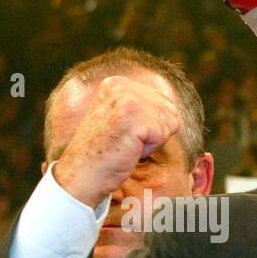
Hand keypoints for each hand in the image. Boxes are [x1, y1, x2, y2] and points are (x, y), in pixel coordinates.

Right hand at [51, 76, 180, 208]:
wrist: (82, 174)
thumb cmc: (105, 153)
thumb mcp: (121, 119)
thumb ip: (143, 106)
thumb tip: (174, 106)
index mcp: (116, 83)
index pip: (164, 101)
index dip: (153, 125)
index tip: (125, 134)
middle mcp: (121, 85)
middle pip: (171, 110)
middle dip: (156, 132)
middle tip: (127, 141)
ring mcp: (127, 99)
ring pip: (171, 122)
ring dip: (154, 141)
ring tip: (127, 145)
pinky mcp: (134, 116)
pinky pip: (164, 134)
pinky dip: (151, 148)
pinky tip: (129, 149)